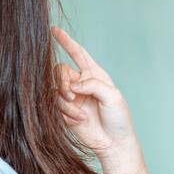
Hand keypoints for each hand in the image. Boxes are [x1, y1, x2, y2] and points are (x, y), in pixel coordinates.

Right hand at [51, 27, 140, 168]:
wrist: (113, 143)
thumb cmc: (118, 119)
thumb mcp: (113, 97)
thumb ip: (93, 85)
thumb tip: (73, 85)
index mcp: (94, 74)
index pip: (77, 53)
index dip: (66, 41)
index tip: (54, 30)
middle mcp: (81, 84)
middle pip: (60, 71)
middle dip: (63, 82)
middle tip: (72, 96)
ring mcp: (72, 98)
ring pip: (55, 89)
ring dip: (65, 101)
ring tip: (79, 113)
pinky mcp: (65, 112)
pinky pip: (55, 106)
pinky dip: (65, 113)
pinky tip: (78, 120)